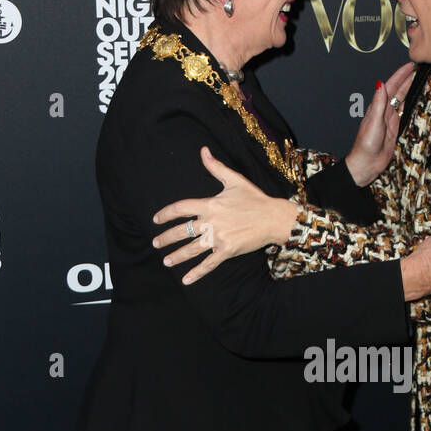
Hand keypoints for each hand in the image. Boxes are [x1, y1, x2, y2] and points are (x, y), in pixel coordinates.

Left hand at [151, 148, 297, 283]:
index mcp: (210, 204)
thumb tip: (203, 151)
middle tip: (156, 243)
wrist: (274, 218)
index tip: (156, 220)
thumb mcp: (234, 180)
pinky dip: (197, 273)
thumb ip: (215, 167)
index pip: (180, 208)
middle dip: (166, 238)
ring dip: (177, 256)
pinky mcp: (227, 251)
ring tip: (166, 261)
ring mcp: (218, 238)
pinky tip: (186, 280)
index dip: (165, 214)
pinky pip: (209, 264)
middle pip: (181, 231)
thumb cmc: (255, 198)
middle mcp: (211, 221)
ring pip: (191, 249)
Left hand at [345, 62, 414, 185]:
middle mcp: (384, 111)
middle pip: (398, 91)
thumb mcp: (374, 122)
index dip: (400, 75)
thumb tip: (381, 85)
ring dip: (410, 89)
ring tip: (421, 80)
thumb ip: (379, 104)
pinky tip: (417, 100)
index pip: (391, 86)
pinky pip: (405, 113)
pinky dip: (411, 105)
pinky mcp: (395, 129)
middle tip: (420, 69)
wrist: (366, 164)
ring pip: (402, 100)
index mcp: (378, 107)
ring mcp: (390, 120)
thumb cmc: (366, 145)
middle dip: (407, 79)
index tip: (410, 65)